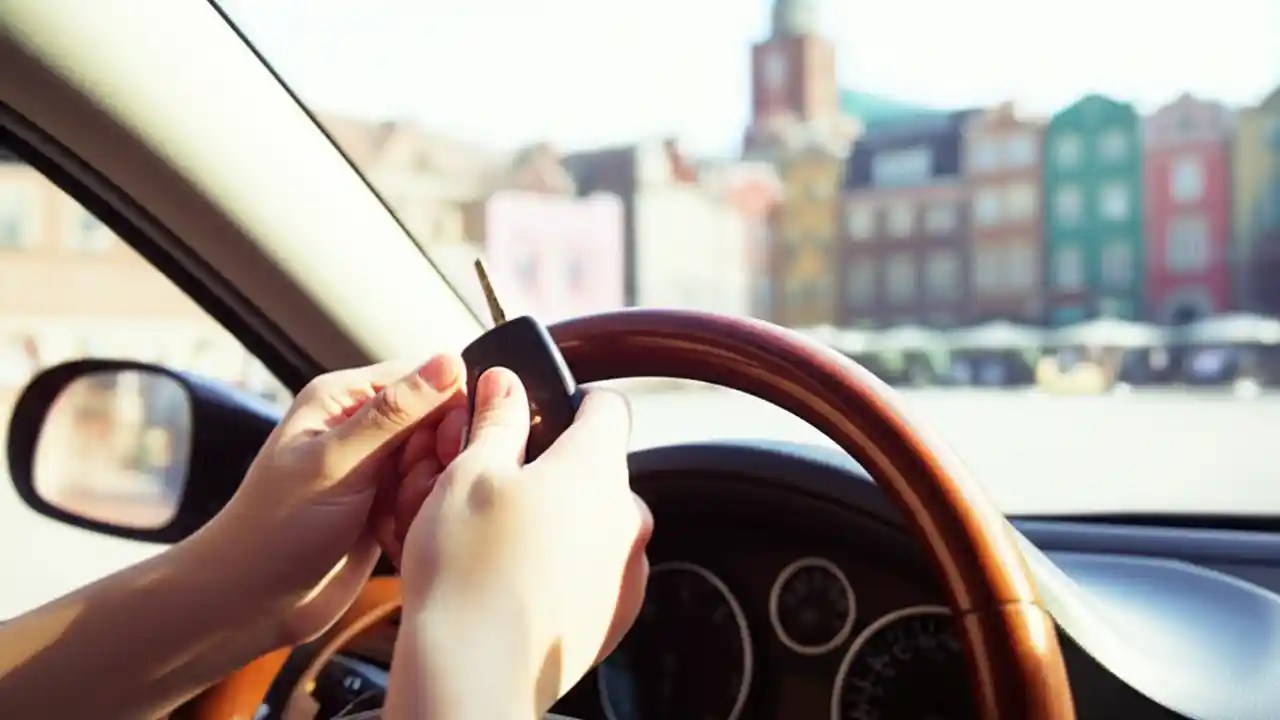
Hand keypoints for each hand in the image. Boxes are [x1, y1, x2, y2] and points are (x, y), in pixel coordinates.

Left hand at [193, 354, 467, 643]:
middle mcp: (362, 426)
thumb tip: (450, 361)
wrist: (253, 604)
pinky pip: (428, 498)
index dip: (447, 409)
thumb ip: (395, 413)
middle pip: (438, 423)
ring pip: (438, 464)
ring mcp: (376, 468)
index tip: (444, 447)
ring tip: (398, 518)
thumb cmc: (277, 529)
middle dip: (436, 458)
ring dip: (429, 492)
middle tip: (413, 490)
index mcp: (344, 398)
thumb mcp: (338, 462)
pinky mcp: (386, 506)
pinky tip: (397, 537)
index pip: (425, 378)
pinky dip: (422, 516)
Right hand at [387, 367, 652, 718]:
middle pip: (600, 469)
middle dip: (556, 470)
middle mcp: (626, 515)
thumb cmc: (466, 570)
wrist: (475, 672)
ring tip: (502, 541)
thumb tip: (506, 384)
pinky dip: (568, 567)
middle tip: (500, 487)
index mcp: (597, 467)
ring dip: (562, 521)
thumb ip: (497, 420)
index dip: (572, 400)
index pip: (608, 406)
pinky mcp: (617, 614)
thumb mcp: (468, 474)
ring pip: (597, 522)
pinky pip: (597, 570)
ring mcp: (627, 568)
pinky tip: (519, 580)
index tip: (542, 411)